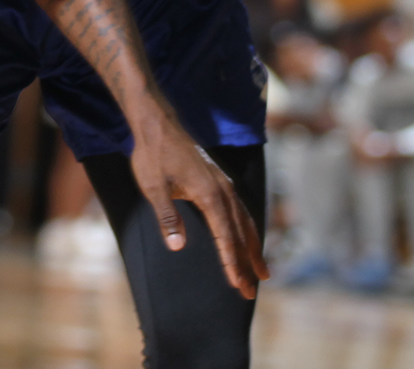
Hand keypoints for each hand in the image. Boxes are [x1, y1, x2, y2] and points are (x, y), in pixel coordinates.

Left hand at [127, 110, 268, 297]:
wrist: (157, 123)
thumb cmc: (152, 155)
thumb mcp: (154, 188)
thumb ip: (168, 217)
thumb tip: (177, 247)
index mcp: (209, 194)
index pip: (225, 236)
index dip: (231, 262)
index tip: (238, 284)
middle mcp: (223, 190)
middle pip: (241, 232)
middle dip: (248, 262)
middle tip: (254, 289)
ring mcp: (223, 184)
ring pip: (244, 221)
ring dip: (253, 247)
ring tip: (262, 270)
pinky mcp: (219, 180)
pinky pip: (239, 210)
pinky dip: (247, 229)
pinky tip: (246, 238)